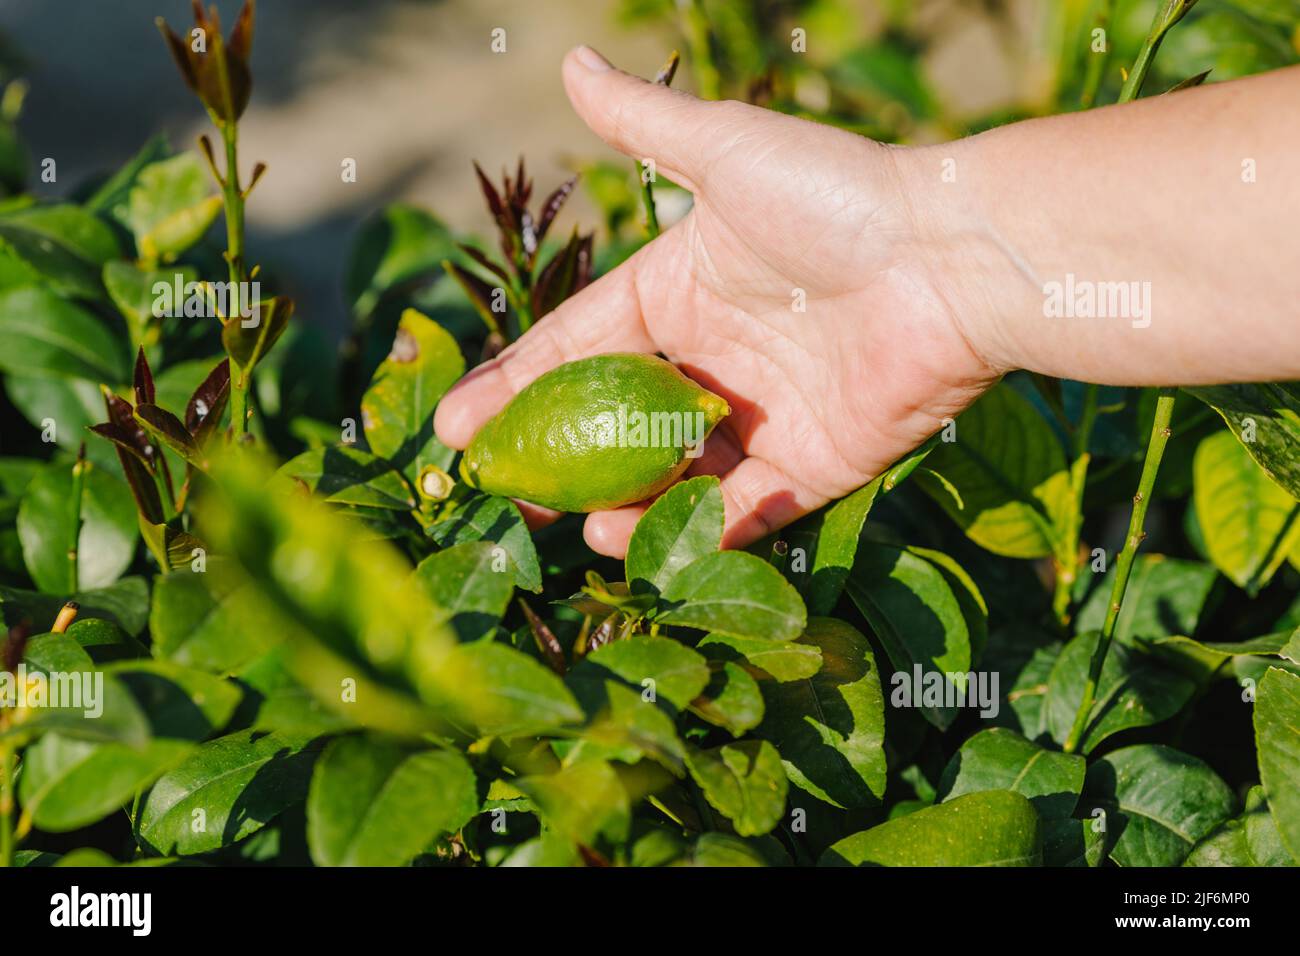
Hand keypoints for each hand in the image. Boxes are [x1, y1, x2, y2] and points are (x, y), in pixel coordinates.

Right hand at [434, 45, 999, 557]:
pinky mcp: (814, 468)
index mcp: (681, 292)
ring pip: (672, 478)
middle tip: (506, 495)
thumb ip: (645, 123)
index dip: (516, 383)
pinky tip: (643, 543)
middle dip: (557, 462)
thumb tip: (571, 60)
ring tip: (583, 525)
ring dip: (620, 507)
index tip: (456, 426)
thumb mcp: (727, 152)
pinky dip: (696, 532)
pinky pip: (743, 511)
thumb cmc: (837, 198)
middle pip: (616, 423)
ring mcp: (763, 419)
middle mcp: (715, 361)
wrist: (952, 260)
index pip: (578, 345)